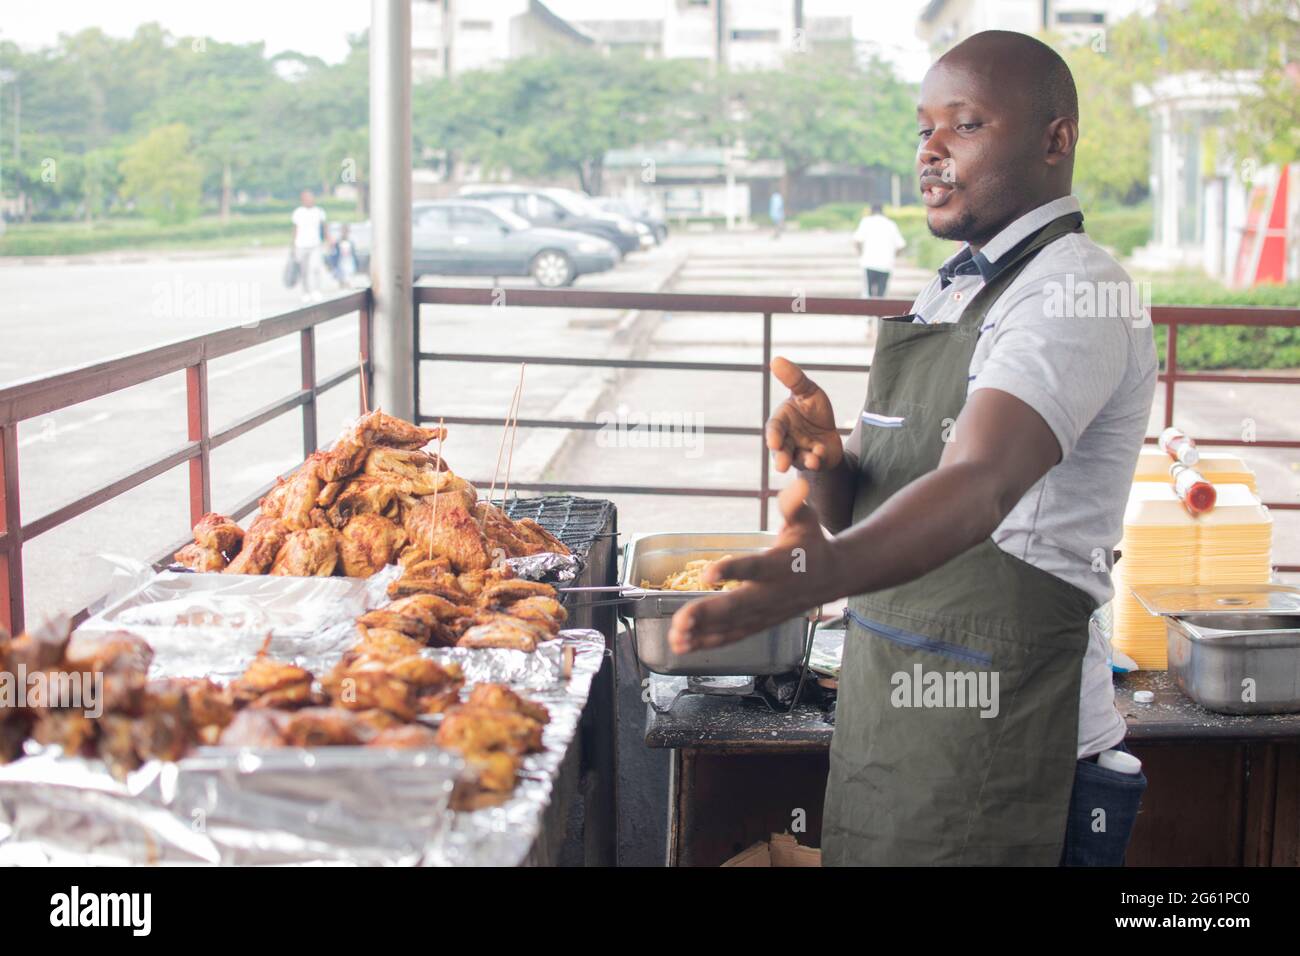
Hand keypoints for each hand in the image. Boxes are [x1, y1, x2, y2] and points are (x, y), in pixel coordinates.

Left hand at [667, 479, 843, 652]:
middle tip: (682, 619)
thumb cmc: (813, 544)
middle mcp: (772, 593)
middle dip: (709, 614)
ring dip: (703, 633)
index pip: (754, 568)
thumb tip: (798, 481)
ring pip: (733, 626)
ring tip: (675, 637)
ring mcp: (766, 613)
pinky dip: (708, 643)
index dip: (732, 571)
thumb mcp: (806, 519)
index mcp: (780, 565)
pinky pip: (734, 636)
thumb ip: (794, 504)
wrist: (833, 577)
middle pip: (738, 606)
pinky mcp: (761, 624)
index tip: (708, 574)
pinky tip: (684, 646)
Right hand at [766, 357, 842, 472]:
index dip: (773, 436)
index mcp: (782, 422)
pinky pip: (814, 463)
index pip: (774, 429)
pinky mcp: (814, 462)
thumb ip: (794, 379)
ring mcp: (799, 453)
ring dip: (803, 461)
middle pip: (781, 450)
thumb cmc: (814, 410)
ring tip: (811, 462)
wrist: (830, 431)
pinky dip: (817, 460)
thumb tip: (775, 359)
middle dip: (782, 457)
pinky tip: (821, 455)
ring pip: (797, 460)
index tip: (774, 443)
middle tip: (782, 465)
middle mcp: (787, 440)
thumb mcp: (808, 391)